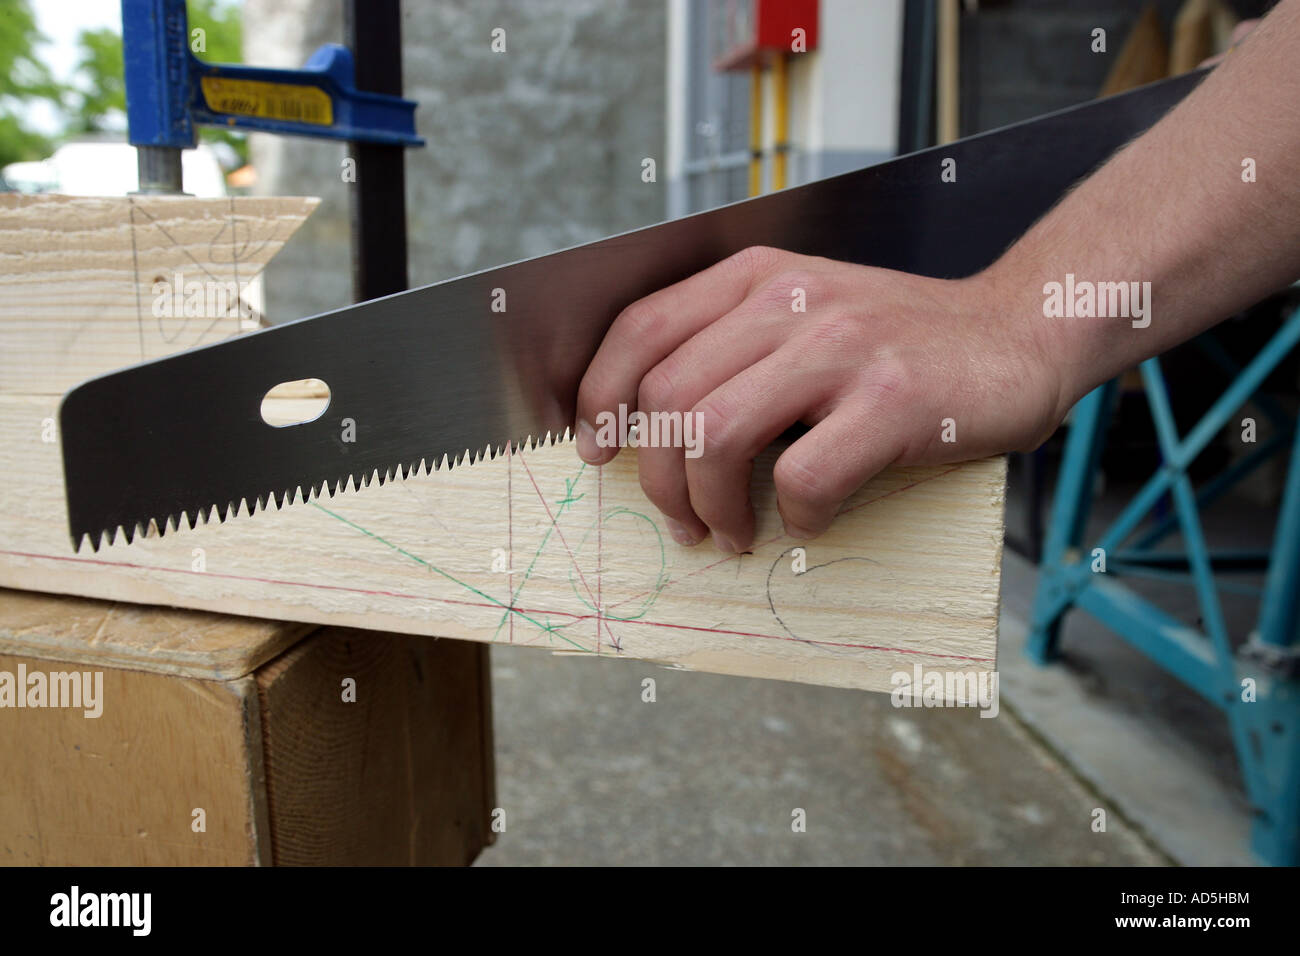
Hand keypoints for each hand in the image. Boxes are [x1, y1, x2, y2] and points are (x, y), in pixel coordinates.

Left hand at [573, 246, 1062, 551]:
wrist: (1020, 331)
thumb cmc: (899, 343)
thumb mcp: (804, 314)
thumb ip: (730, 347)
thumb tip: (645, 427)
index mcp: (756, 278)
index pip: (640, 330)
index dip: (600, 397)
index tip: (598, 449)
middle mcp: (789, 301)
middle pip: (667, 399)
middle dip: (657, 481)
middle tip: (682, 523)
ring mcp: (842, 347)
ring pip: (715, 437)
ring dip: (709, 507)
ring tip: (730, 535)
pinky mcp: (893, 399)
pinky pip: (802, 478)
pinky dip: (795, 518)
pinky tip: (810, 522)